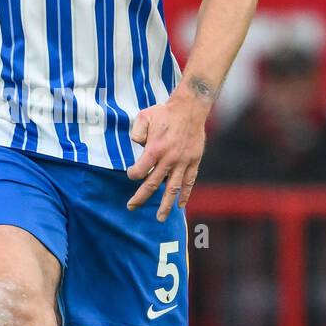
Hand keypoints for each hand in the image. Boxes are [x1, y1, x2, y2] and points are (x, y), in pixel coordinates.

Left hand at [126, 91, 206, 221]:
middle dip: (141, 198)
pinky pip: (189, 182)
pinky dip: (185, 194)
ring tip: (160, 218)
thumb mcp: (144, 117)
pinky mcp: (194, 161)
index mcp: (155, 149)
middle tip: (132, 207)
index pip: (140, 171)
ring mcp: (183, 162)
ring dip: (165, 205)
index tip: (131, 175)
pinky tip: (180, 205)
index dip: (133, 175)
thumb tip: (137, 146)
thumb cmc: (165, 112)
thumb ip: (136, 132)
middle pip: (153, 184)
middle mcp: (169, 159)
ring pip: (173, 189)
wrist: (190, 108)